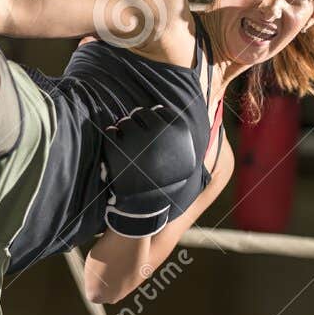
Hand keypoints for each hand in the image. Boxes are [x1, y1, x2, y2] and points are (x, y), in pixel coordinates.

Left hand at [102, 106, 196, 238]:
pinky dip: (111, 140)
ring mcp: (136, 140)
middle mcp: (159, 133)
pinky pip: (110, 132)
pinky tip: (118, 155)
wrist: (143, 209)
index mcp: (180, 133)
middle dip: (138, 125)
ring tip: (129, 153)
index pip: (161, 111)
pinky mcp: (117, 148)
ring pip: (125, 121)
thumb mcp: (187, 160)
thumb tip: (202, 105)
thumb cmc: (166, 182)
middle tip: (139, 147)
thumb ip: (189, 136)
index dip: (154, 124)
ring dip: (124, 133)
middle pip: (142, 113)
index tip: (153, 139)